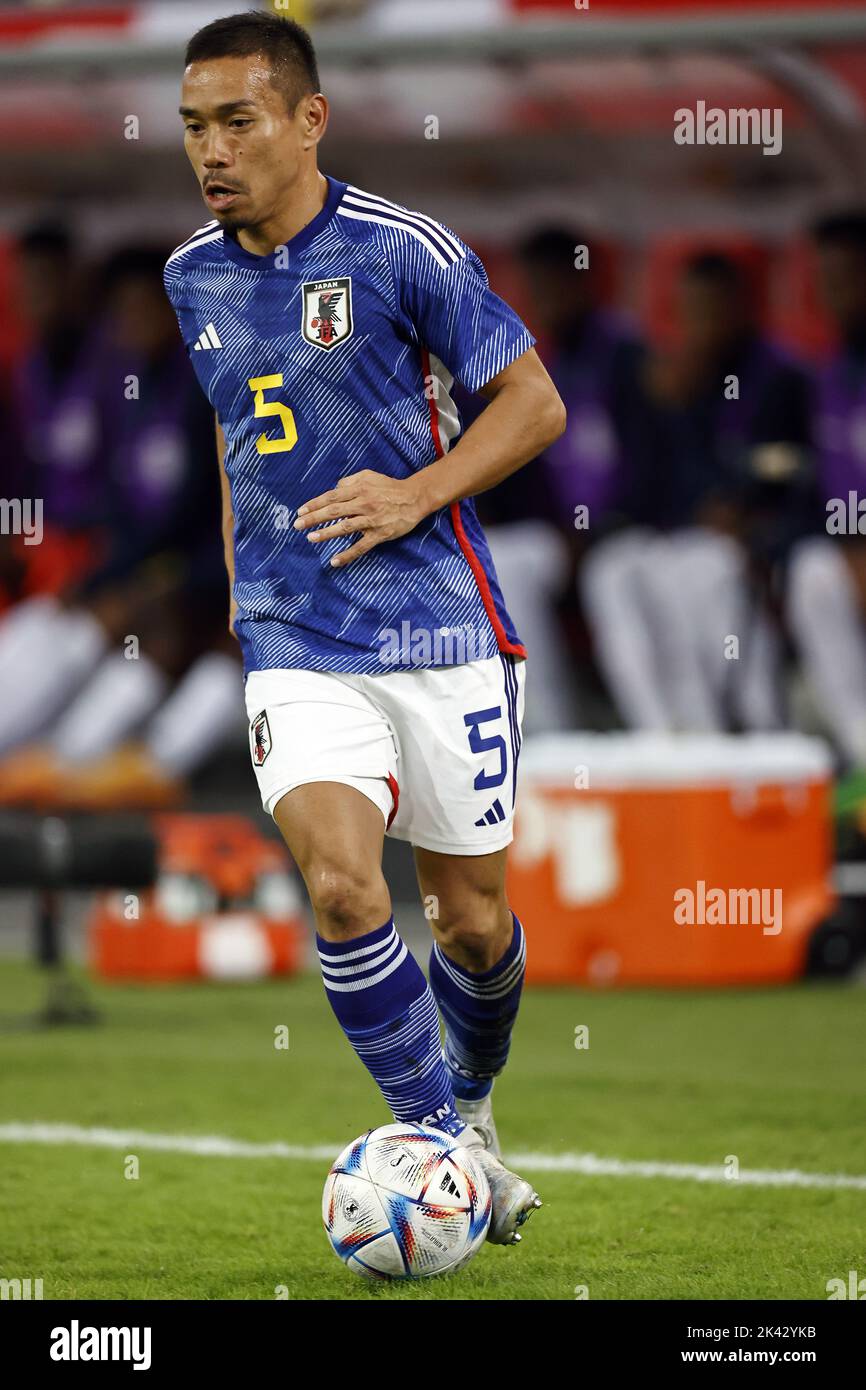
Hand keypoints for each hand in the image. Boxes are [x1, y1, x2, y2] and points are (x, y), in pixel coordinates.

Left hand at [294, 470, 426, 567]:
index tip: (300, 511)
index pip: (331, 497)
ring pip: (345, 527)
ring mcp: (371, 520)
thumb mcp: (369, 476)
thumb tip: (334, 488)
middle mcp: (363, 504)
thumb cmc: (390, 487)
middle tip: (297, 525)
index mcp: (359, 489)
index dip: (315, 504)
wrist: (415, 498)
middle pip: (334, 511)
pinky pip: (361, 547)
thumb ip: (350, 480)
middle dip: (314, 518)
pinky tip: (335, 561)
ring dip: (326, 533)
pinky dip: (348, 554)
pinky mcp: (380, 534)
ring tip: (311, 538)